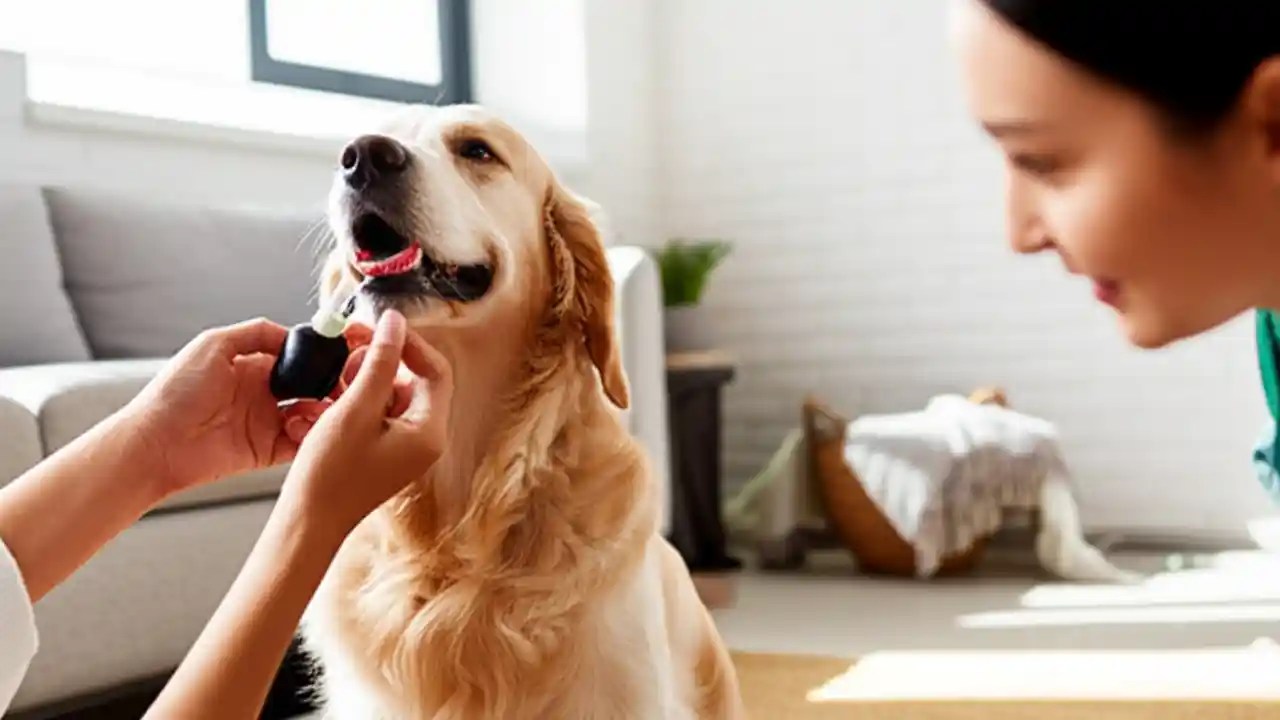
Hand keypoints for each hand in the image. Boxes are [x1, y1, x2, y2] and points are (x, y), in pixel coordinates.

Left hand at [123, 318, 326, 497]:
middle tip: (340, 387)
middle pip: (311, 387)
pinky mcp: (267, 451)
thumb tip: (294, 333)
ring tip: (319, 409)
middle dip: (329, 387)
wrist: (156, 443)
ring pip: (312, 415)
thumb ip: (256, 333)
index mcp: (252, 366)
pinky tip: (301, 427)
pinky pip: (301, 444)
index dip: (318, 359)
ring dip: (323, 411)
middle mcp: (262, 393)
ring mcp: (266, 423)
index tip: (338, 358)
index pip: (297, 359)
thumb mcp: (213, 344)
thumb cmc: (174, 393)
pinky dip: (311, 436)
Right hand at [280, 309, 452, 534]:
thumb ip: (380, 362)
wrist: (306, 524)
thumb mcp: (355, 409)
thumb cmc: (329, 477)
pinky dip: (352, 400)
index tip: (379, 327)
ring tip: (333, 380)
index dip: (409, 343)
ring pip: (389, 394)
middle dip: (380, 360)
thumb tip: (395, 323)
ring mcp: (402, 447)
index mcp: (429, 432)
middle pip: (413, 380)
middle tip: (349, 346)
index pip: (436, 370)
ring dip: (361, 379)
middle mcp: (423, 440)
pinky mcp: (381, 452)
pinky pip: (374, 413)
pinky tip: (325, 402)